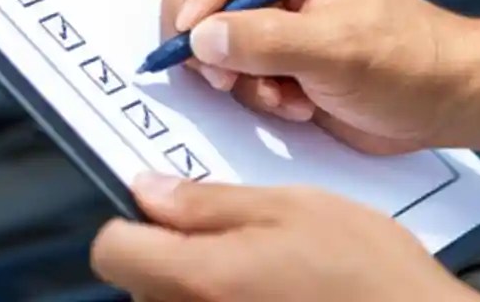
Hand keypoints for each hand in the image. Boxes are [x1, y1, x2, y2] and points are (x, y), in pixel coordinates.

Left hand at [91, 172, 479, 301]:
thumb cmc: (368, 272)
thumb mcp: (289, 206)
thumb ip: (208, 201)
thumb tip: (147, 189)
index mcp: (199, 277)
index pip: (111, 252)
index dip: (132, 225)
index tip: (163, 216)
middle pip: (140, 285)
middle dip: (172, 257)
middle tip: (232, 242)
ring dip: (199, 288)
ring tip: (262, 275)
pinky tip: (272, 298)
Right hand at [163, 0, 471, 154]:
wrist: (436, 102)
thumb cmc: (409, 63)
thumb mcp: (340, 51)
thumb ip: (268, 41)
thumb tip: (201, 37)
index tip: (196, 30)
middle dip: (204, 29)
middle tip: (225, 75)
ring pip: (199, 21)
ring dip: (230, 68)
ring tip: (280, 93)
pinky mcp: (261, 36)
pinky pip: (217, 56)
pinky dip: (244, 86)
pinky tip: (290, 100)